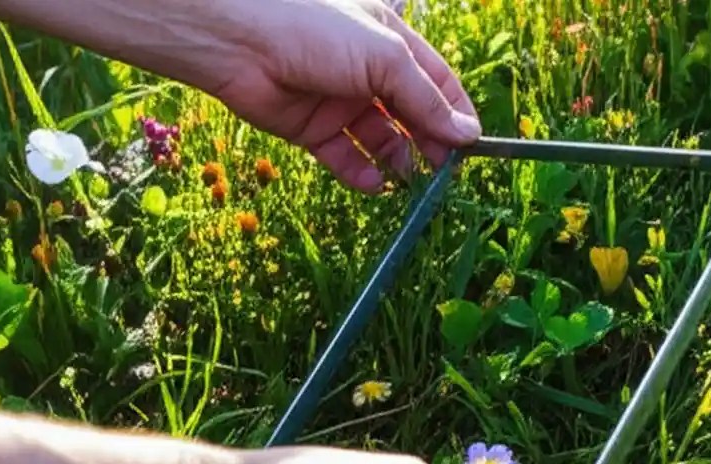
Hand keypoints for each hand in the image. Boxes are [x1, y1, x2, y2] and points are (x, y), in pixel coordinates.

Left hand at [203, 0, 479, 191]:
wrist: (238, 42)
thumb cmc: (316, 30)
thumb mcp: (384, 58)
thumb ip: (425, 99)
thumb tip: (466, 135)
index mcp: (390, 41)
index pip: (436, 81)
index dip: (455, 112)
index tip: (472, 145)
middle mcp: (366, 70)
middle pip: (411, 113)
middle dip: (430, 140)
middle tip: (444, 170)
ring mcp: (339, 101)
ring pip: (381, 138)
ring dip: (398, 160)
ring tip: (411, 180)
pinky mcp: (311, 128)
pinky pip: (344, 156)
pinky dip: (361, 173)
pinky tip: (375, 184)